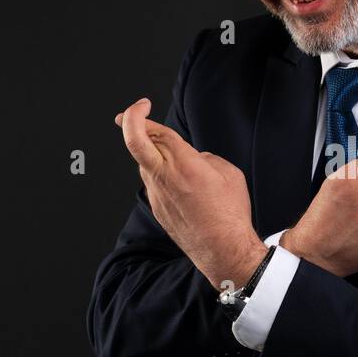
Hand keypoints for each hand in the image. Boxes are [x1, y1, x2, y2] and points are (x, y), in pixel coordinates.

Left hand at [116, 98, 266, 289]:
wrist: (223, 250)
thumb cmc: (230, 213)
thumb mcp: (229, 173)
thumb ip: (205, 157)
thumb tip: (193, 158)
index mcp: (185, 164)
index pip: (155, 132)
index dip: (143, 115)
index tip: (144, 106)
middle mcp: (165, 178)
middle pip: (134, 143)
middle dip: (128, 122)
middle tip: (127, 114)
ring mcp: (158, 195)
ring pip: (143, 163)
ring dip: (150, 152)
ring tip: (170, 152)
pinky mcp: (158, 209)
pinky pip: (153, 182)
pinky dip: (159, 173)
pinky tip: (177, 179)